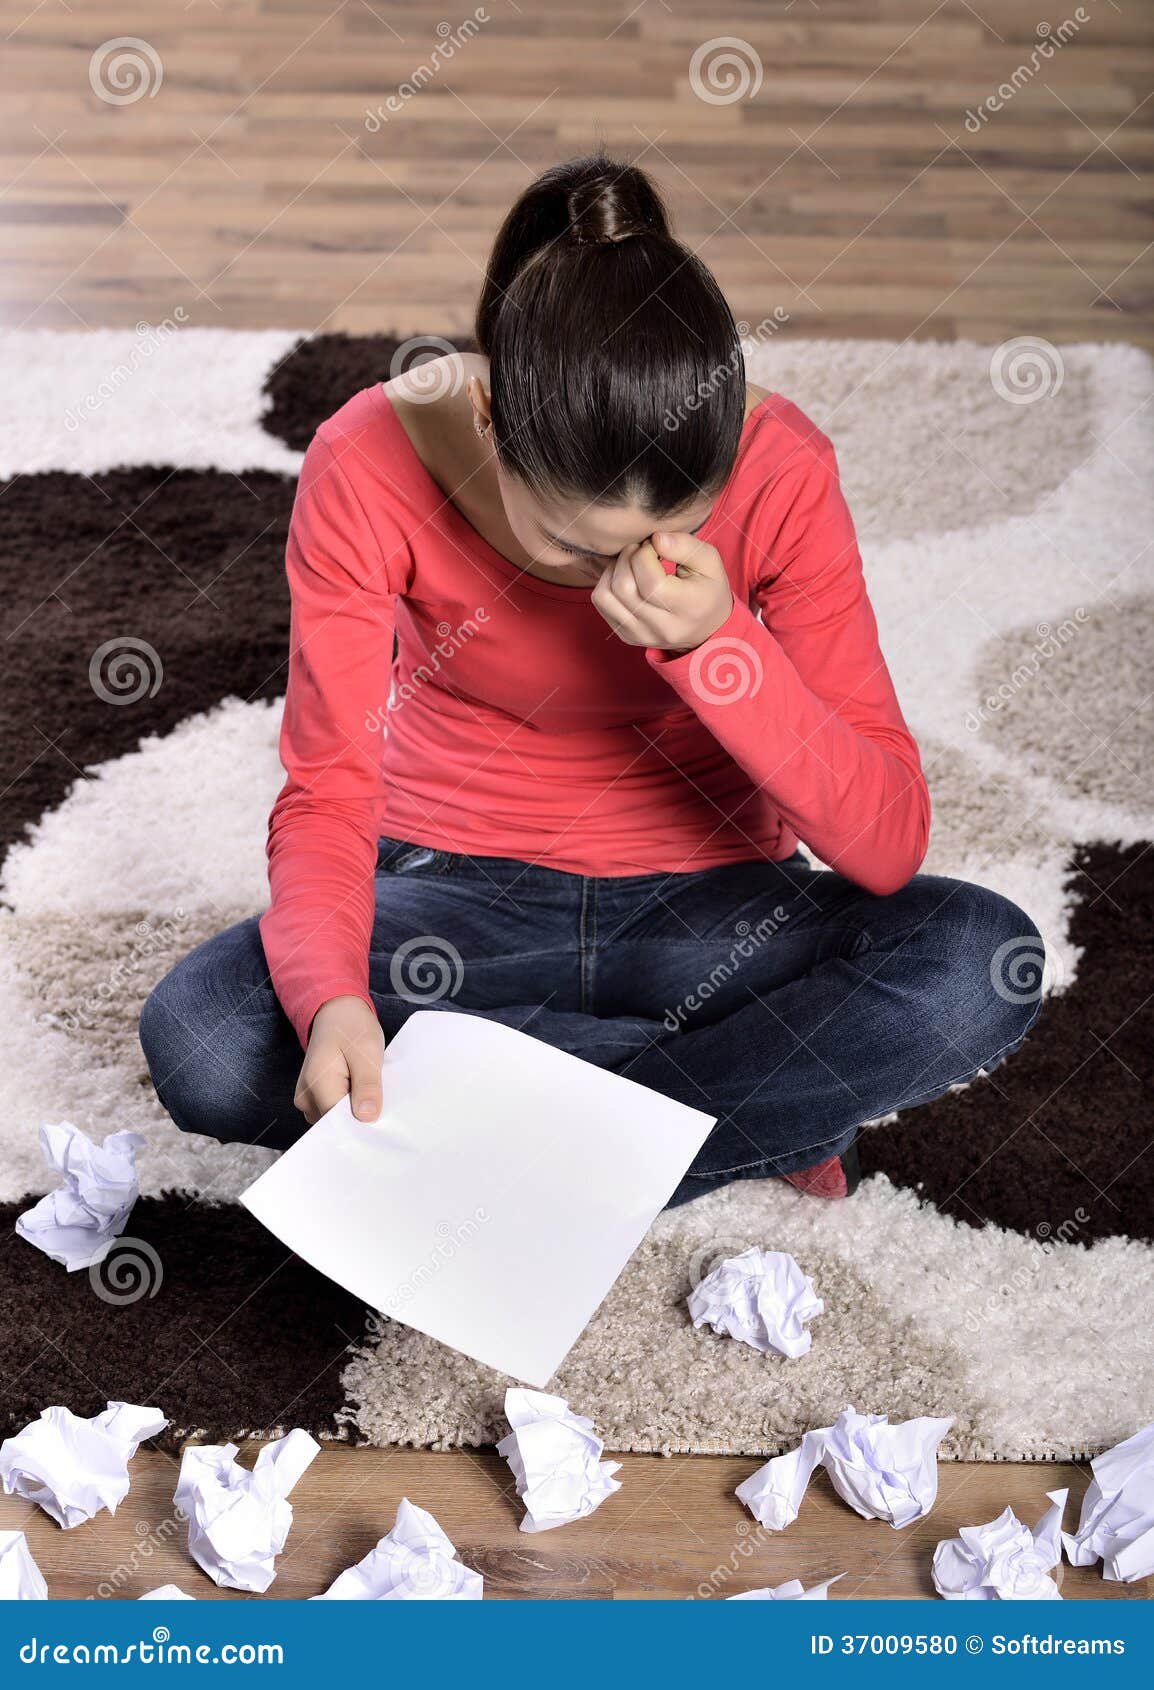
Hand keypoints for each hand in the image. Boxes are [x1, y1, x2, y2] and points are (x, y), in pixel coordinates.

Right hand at [295, 995, 384, 1123]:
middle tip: (381, 1101)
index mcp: (317, 1085)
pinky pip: (332, 1111)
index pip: (340, 1124)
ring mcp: (306, 1099)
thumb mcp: (368, 1052)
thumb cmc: (352, 1027)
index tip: (383, 1120)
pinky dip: (348, 1105)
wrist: (335, 1012)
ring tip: (369, 1091)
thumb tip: (366, 1118)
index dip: (362, 1124)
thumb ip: (367, 1085)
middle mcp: (305, 1097)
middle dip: (359, 1117)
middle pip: (336, 1124)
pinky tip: (360, 1091)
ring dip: (354, 1110)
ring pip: (335, 1119)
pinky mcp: (312, 1097)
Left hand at [591, 531, 732, 651]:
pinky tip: (625, 576)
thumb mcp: (710, 561)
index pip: (650, 581)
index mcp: (688, 608)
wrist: (706, 628)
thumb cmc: (707, 588)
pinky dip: (607, 582)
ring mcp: (641, 635)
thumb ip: (685, 545)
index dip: (645, 554)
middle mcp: (662, 628)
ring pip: (605, 595)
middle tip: (642, 550)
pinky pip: (601, 603)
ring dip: (614, 569)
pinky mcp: (627, 635)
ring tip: (633, 562)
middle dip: (628, 557)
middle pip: (623, 587)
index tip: (654, 545)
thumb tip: (655, 539)